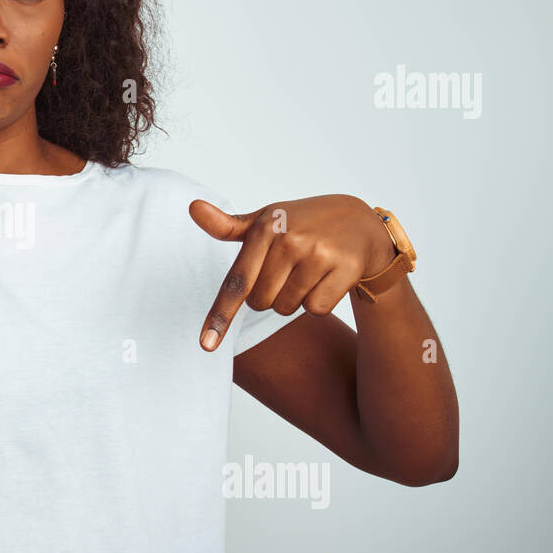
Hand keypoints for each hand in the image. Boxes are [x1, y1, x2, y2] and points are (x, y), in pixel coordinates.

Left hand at [187, 194, 395, 351]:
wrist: (359, 222)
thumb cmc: (301, 224)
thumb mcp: (265, 221)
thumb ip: (227, 226)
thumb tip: (192, 208)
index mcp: (266, 227)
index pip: (237, 281)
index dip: (220, 315)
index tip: (206, 344)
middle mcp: (291, 240)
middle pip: (260, 302)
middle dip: (268, 295)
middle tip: (286, 271)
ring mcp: (319, 254)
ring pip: (286, 309)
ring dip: (293, 299)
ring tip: (308, 271)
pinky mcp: (346, 268)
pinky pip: (315, 309)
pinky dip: (318, 302)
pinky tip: (327, 279)